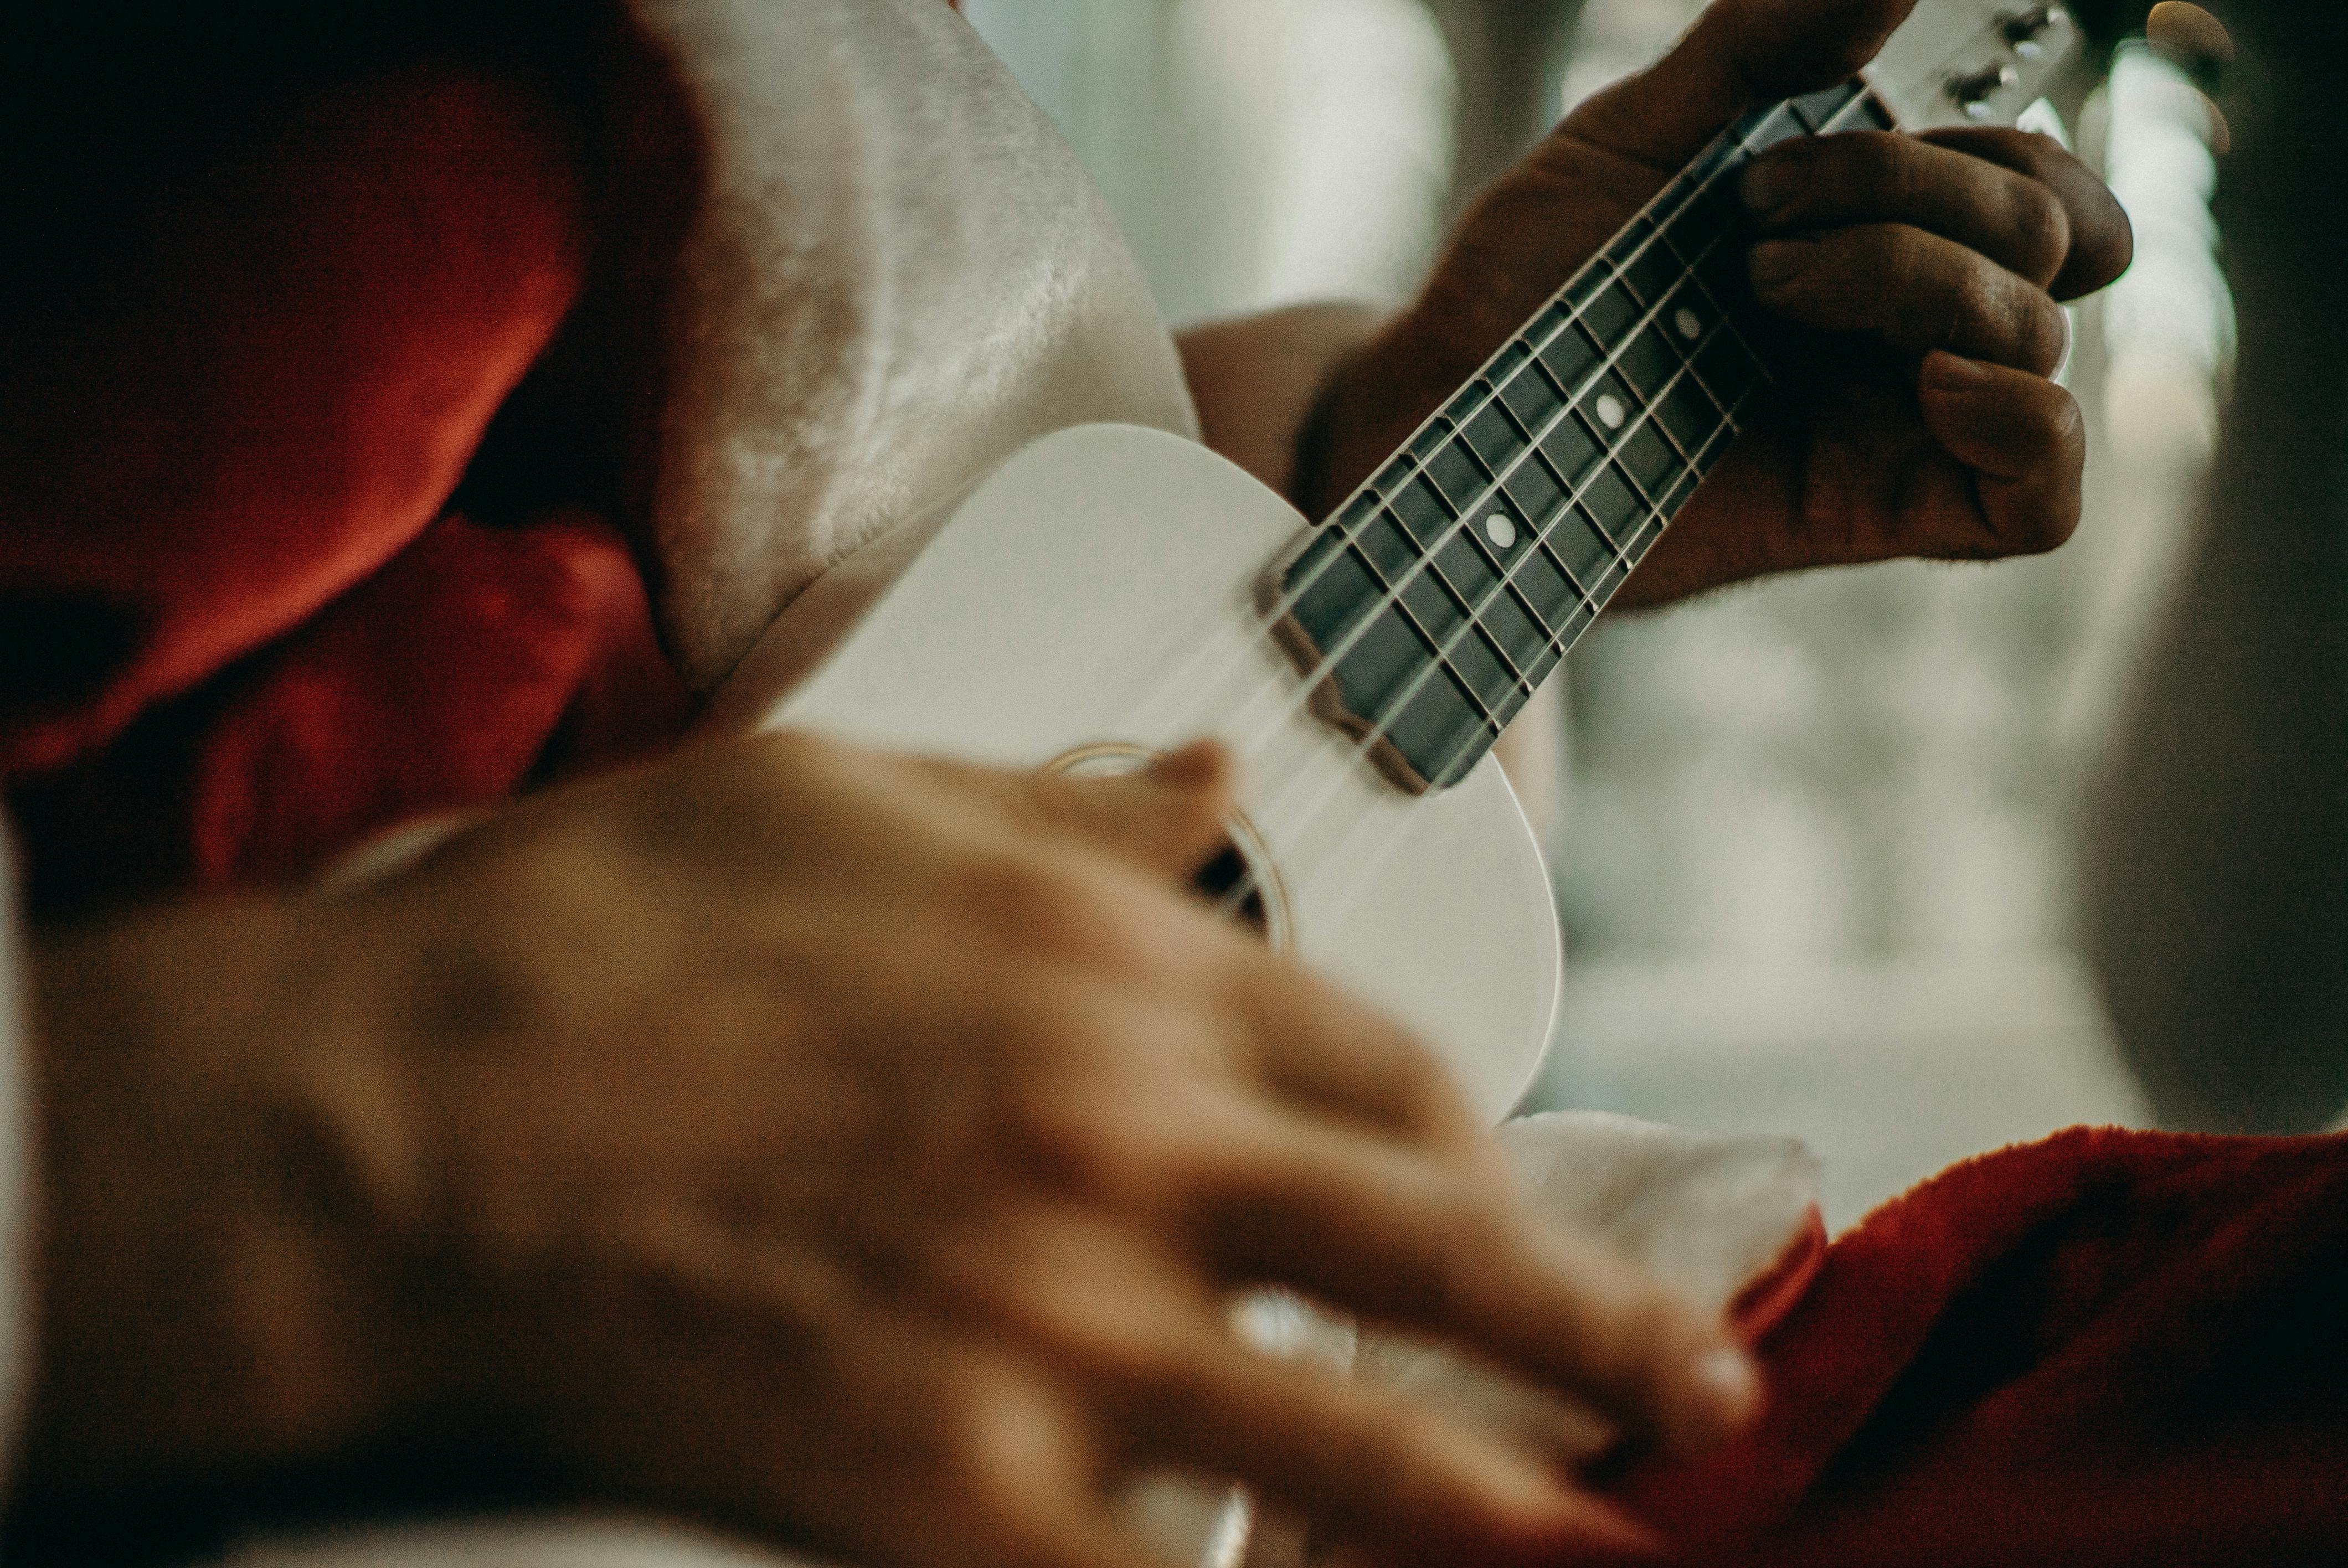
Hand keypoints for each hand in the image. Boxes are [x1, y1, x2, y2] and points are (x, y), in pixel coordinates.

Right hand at [26, 732, 1755, 1565]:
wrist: (404, 1117)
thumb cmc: (608, 935)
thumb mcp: (856, 788)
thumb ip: (1068, 805)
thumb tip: (1208, 783)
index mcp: (1120, 969)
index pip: (1391, 1064)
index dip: (1476, 1139)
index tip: (1498, 1189)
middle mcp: (1128, 1144)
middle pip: (1444, 1252)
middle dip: (1601, 1330)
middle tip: (1700, 1387)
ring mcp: (1053, 1328)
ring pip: (1363, 1445)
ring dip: (1517, 1505)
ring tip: (1619, 1539)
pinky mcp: (943, 1491)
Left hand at [1301, 0, 2132, 607]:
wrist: (1451, 409)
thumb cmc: (1531, 284)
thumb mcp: (1640, 137)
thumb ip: (1763, 47)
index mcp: (1877, 234)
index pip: (2036, 186)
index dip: (1988, 150)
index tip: (1787, 164)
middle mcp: (1906, 327)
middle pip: (2049, 240)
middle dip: (1914, 199)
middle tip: (1752, 230)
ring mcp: (1898, 423)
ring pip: (2039, 337)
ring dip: (1918, 281)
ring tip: (1765, 291)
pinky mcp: (1878, 515)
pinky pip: (2044, 503)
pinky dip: (2028, 424)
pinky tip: (1936, 382)